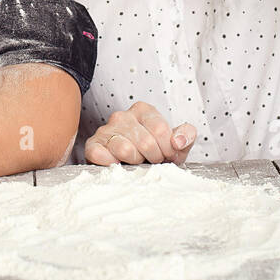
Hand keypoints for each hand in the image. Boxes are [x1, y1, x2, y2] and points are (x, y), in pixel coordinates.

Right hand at [83, 101, 197, 165]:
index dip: (168, 149)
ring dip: (135, 162)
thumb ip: (186, 136)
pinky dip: (113, 164)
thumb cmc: (154, 154)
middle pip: (146, 142)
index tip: (166, 155)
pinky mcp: (93, 145)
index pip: (161, 130)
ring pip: (126, 150)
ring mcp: (106, 130)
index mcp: (143, 110)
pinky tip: (118, 164)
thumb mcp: (175, 145)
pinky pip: (103, 156)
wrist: (131, 169)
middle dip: (153, 158)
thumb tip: (178, 141)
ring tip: (135, 162)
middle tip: (151, 161)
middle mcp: (122, 116)